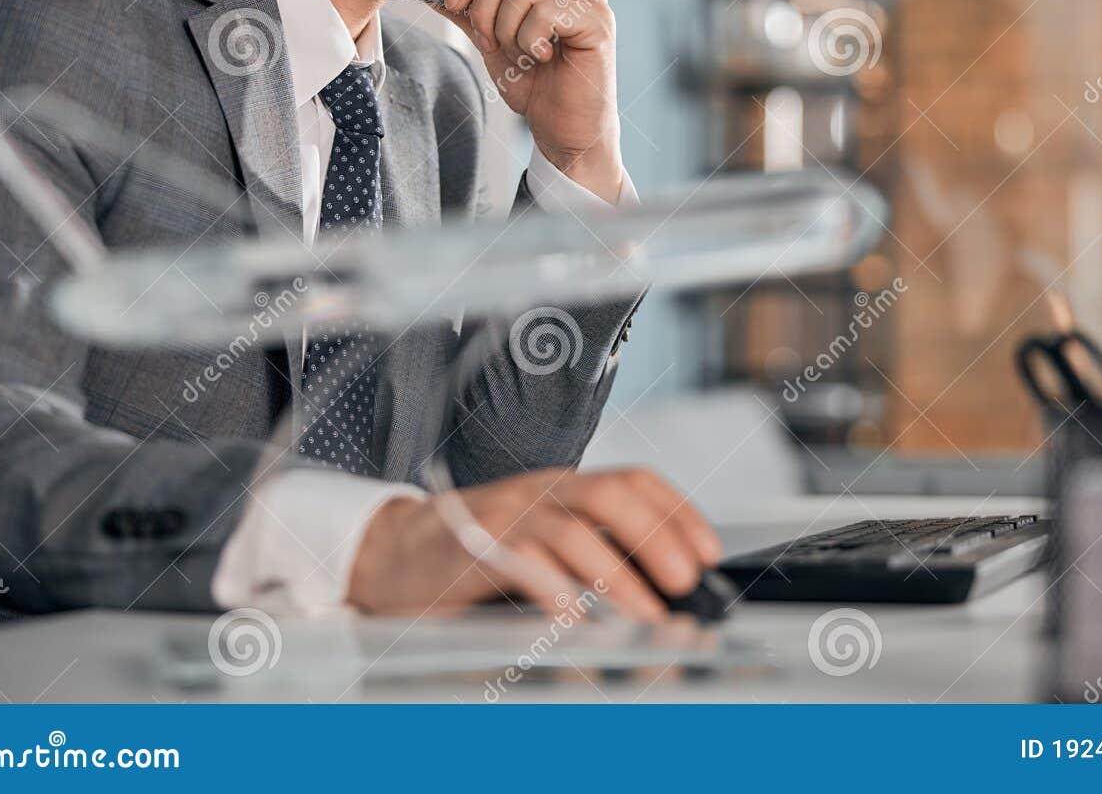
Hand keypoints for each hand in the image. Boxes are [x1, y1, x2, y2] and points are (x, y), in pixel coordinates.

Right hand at [346, 467, 721, 619]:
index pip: (633, 480)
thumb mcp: (542, 544)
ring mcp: (505, 516)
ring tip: (647, 616)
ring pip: (572, 532)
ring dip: (618, 576)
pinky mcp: (473, 548)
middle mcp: (540, 492)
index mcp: (563, 488)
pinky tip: (576, 621)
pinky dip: (555, 591)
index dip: (678, 511)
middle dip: (658, 537)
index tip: (709, 552)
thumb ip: (592, 553)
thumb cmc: (477, 555)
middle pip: (610, 496)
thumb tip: (660, 588)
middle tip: (686, 582)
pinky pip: (521, 564)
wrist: (392, 554)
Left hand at [442, 0, 623, 201]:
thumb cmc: (534, 85)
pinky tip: (543, 57)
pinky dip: (530, 41)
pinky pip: (544, 13)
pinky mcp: (598, 21)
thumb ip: (467, 11)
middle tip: (490, 43)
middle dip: (483, 8)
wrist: (564, 130)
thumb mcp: (490, 40)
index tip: (452, 6)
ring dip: (507, 30)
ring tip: (522, 53)